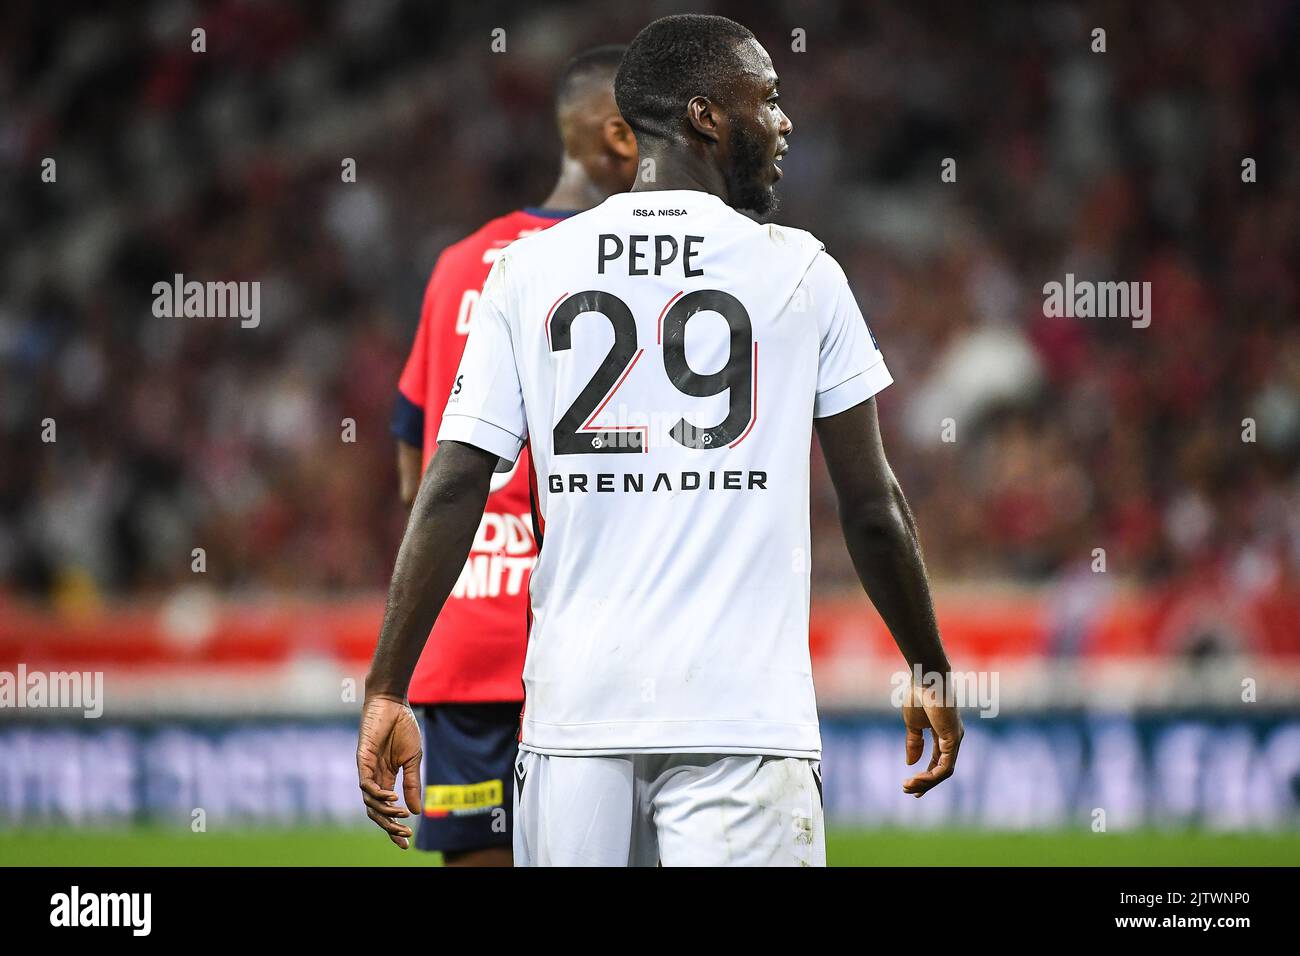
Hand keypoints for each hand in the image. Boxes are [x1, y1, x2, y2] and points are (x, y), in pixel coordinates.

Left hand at [357, 693, 422, 847]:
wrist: (394, 703)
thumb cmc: (403, 728)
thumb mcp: (413, 760)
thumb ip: (412, 784)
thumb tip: (415, 811)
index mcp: (387, 778)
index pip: (387, 808)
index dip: (395, 825)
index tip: (407, 841)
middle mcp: (374, 777)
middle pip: (376, 810)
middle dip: (389, 825)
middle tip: (404, 836)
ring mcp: (367, 769)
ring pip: (370, 801)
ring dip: (385, 811)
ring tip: (400, 814)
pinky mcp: (362, 759)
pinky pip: (365, 783)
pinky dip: (377, 793)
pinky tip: (391, 795)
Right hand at [901, 679, 962, 796]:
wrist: (926, 677)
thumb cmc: (919, 694)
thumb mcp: (912, 723)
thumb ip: (913, 742)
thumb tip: (910, 763)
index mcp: (943, 733)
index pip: (937, 760)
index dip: (925, 775)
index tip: (911, 786)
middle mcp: (952, 738)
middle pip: (942, 770)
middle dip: (924, 783)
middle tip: (907, 790)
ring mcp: (955, 739)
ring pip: (944, 772)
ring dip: (926, 782)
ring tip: (908, 785)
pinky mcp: (953, 739)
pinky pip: (945, 766)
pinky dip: (931, 776)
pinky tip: (917, 777)